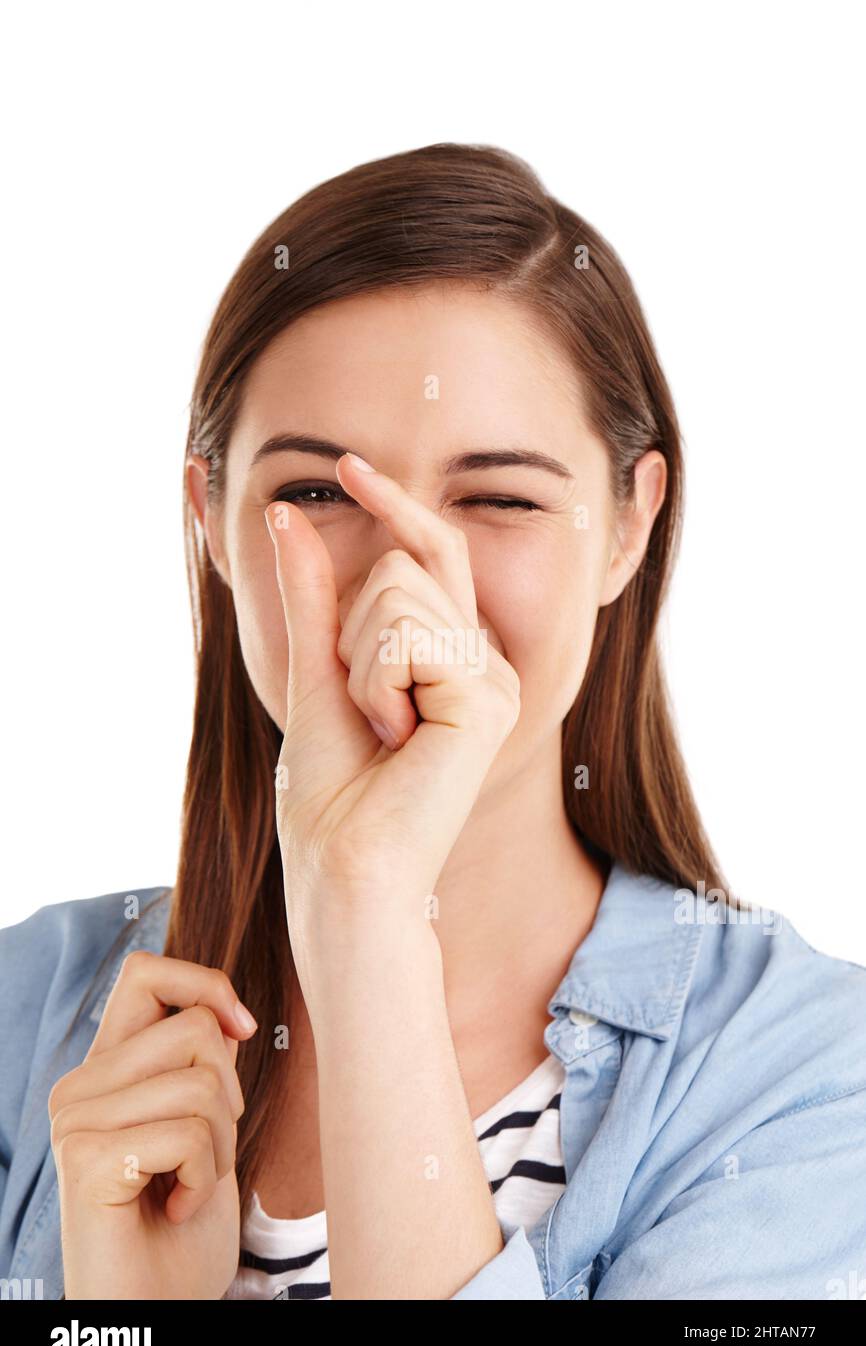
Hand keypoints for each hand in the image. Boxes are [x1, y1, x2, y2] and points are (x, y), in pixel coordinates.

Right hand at [49, 951, 255, 1299]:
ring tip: (187, 1187)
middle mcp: (79, 1087)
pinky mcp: (86, 1160)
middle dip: (229, 1095)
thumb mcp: (204, 1130)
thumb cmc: (182, 1229)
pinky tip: (176, 1209)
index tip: (241, 1026)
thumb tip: (222, 1011)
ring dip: (220, 1146)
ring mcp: (75, 1122)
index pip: (145, 972)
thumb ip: (200, 1068)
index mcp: (105, 1070)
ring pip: (200, 1081)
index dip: (204, 982)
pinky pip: (187, 1133)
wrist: (155, 1312)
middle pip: (194, 1028)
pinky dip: (204, 1178)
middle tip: (204, 1155)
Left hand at [266, 451, 520, 972]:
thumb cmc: (332, 791)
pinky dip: (373, 685)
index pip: (433, 552)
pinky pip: (406, 636)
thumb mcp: (317, 671)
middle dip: (351, 630)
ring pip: (400, 592)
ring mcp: (492, 680)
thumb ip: (313, 595)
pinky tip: (395, 740)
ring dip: (358, 663)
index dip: (394, 503)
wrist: (344, 865)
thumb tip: (289, 513)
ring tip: (380, 731)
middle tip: (366, 712)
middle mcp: (485, 663)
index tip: (347, 464)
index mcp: (456, 659)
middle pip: (404, 565)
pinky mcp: (485, 700)